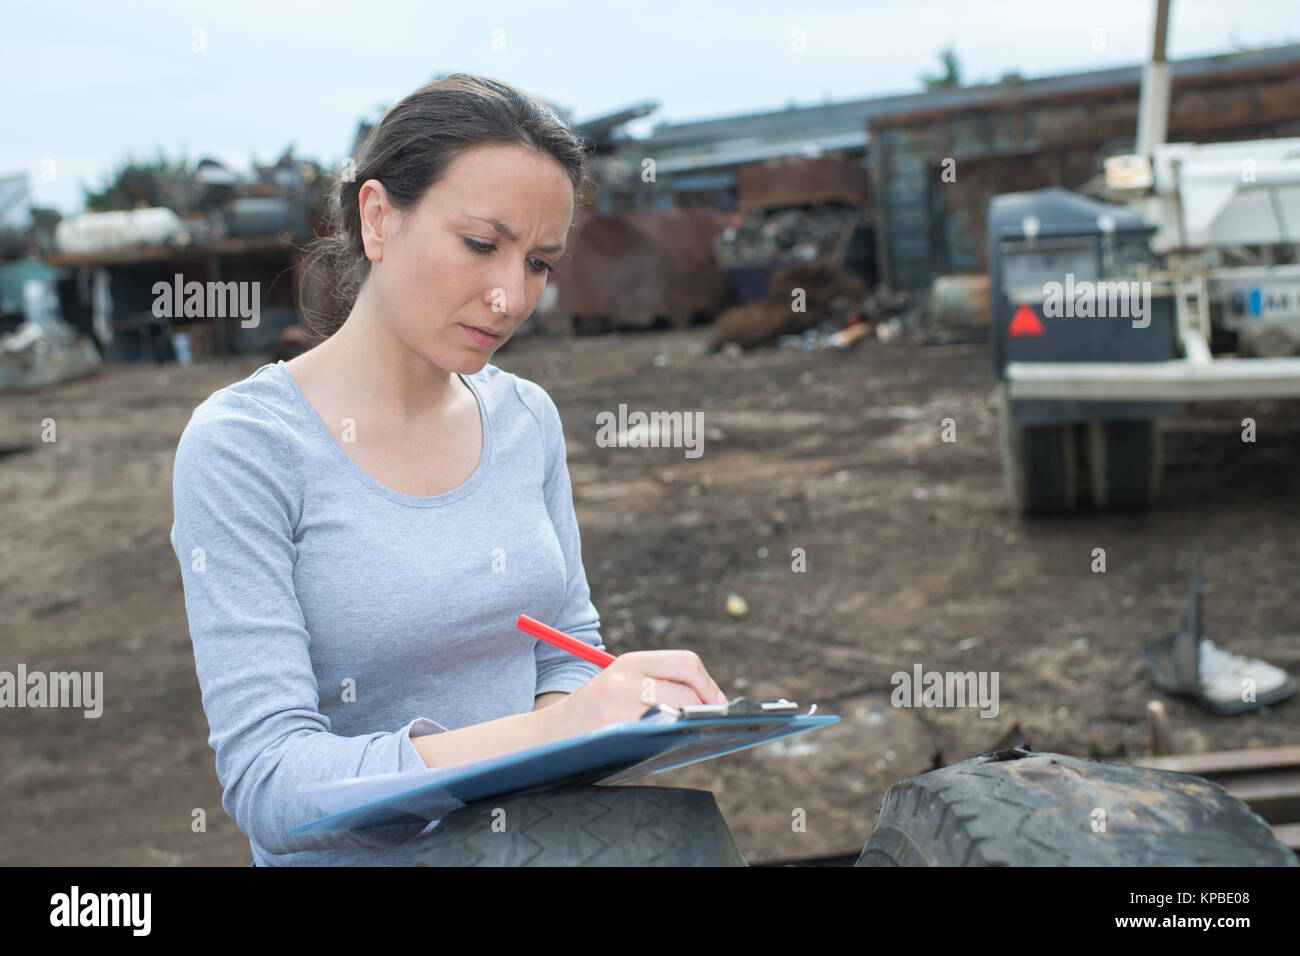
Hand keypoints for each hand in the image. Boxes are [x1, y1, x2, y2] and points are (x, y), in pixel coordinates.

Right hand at [545, 650, 726, 737]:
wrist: (544, 739)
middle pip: (688, 691)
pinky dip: (668, 742)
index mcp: (629, 661)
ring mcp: (618, 706)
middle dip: (705, 710)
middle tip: (708, 725)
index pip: (686, 663)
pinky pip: (658, 737)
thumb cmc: (591, 716)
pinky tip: (666, 747)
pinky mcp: (613, 731)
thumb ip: (656, 685)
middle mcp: (624, 678)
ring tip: (689, 735)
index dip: (709, 685)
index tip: (717, 703)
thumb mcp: (619, 686)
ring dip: (688, 727)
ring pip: (678, 715)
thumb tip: (711, 702)